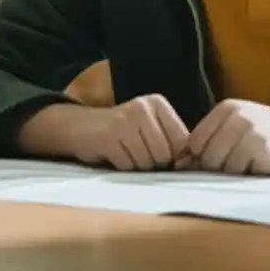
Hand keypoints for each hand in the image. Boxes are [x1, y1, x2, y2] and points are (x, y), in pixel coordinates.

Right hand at [71, 94, 190, 171]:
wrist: (81, 126)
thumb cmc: (122, 131)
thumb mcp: (149, 127)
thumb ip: (171, 140)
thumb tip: (189, 163)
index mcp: (157, 103)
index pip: (182, 140)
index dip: (175, 157)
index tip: (163, 158)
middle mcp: (142, 108)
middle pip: (164, 154)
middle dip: (154, 164)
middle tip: (139, 155)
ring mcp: (124, 121)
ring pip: (146, 162)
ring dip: (137, 166)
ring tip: (126, 153)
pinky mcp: (108, 137)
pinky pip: (127, 165)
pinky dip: (123, 167)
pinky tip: (115, 155)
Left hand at [182, 101, 269, 175]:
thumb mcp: (242, 127)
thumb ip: (213, 141)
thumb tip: (180, 164)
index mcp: (227, 108)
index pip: (194, 143)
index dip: (204, 159)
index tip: (225, 160)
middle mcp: (235, 116)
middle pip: (206, 157)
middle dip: (218, 169)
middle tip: (244, 164)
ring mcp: (249, 132)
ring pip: (221, 168)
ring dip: (235, 174)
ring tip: (256, 163)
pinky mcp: (261, 149)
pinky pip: (239, 174)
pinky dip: (249, 176)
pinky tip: (265, 167)